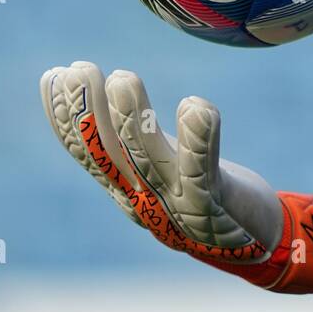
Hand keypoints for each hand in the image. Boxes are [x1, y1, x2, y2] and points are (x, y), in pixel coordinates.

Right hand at [40, 60, 312, 292]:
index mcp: (126, 189)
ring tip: (123, 77)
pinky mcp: (216, 203)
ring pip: (150, 161)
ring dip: (134, 119)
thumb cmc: (206, 196)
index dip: (64, 118)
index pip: (86, 153)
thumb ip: (137, 137)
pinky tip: (195, 106)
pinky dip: (199, 138)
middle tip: (82, 67)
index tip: (53, 75)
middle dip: (90, 112)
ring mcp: (179, 204)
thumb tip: (111, 85)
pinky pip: (204, 169)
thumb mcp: (162, 166)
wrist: (259, 244)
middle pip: (110, 155)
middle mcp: (145, 199)